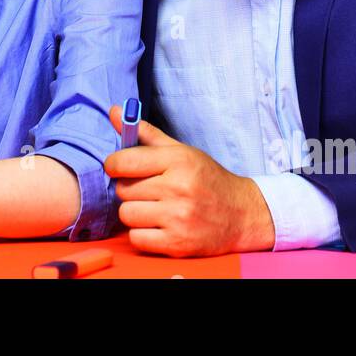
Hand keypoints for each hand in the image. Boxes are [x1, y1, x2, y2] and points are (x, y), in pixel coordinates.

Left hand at [104, 105, 275, 256]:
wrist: (242, 214)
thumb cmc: (206, 179)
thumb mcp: (181, 151)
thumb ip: (145, 133)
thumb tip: (114, 111)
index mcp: (178, 160)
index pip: (123, 161)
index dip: (113, 164)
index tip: (119, 167)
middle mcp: (178, 188)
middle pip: (123, 189)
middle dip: (130, 189)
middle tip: (148, 190)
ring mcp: (179, 218)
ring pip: (126, 214)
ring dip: (135, 213)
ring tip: (153, 208)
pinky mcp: (178, 244)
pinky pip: (136, 239)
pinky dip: (142, 234)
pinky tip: (158, 226)